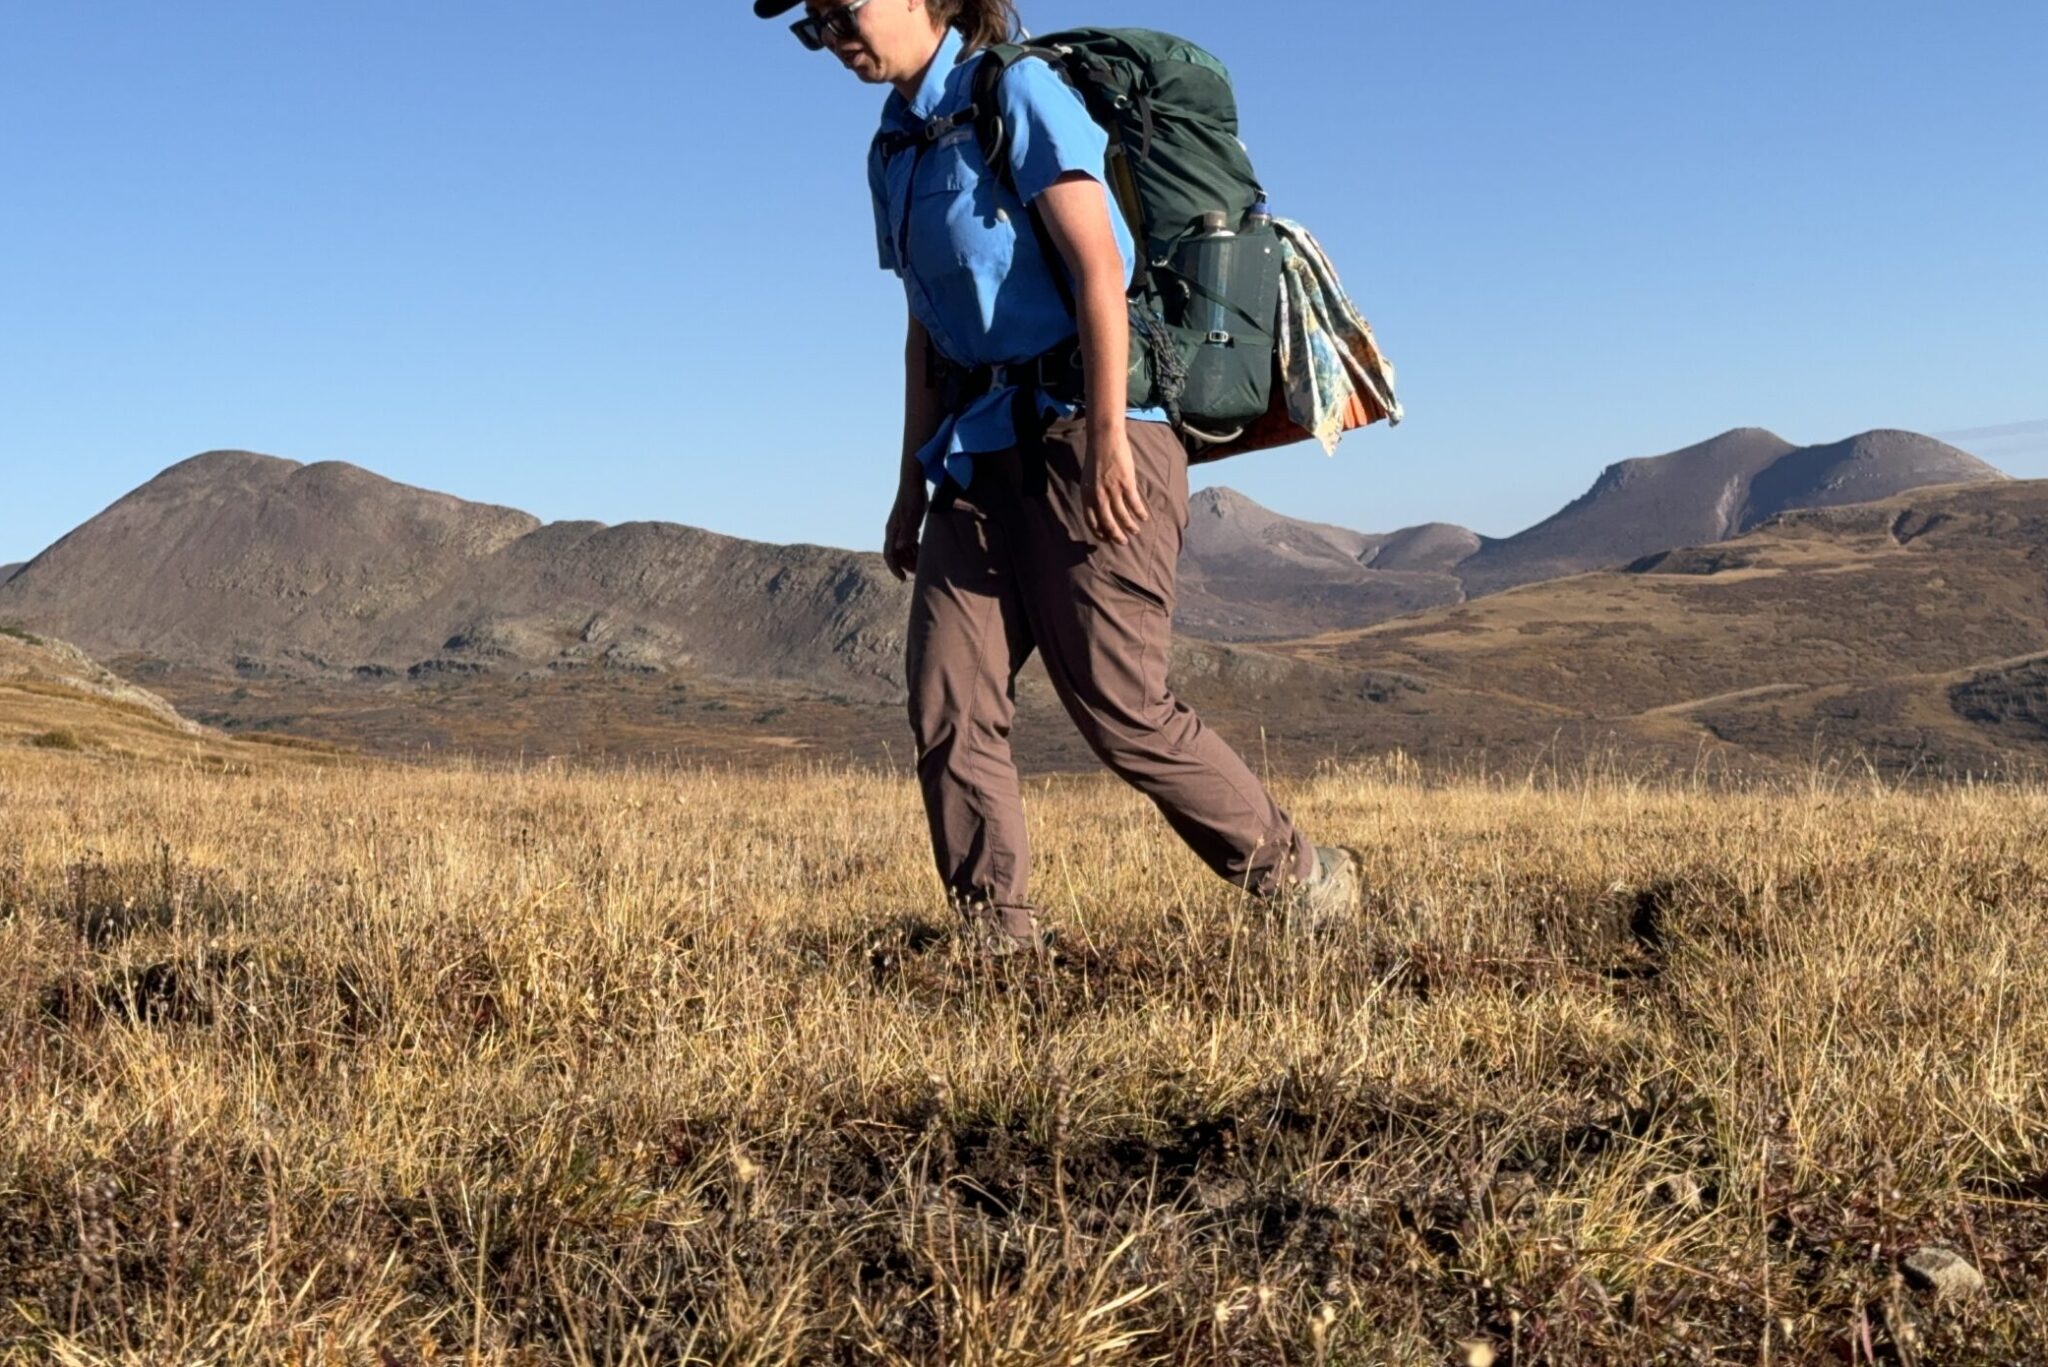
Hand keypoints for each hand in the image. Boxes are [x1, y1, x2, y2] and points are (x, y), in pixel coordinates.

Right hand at [883, 481, 927, 580]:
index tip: (903, 578)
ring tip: (923, 565)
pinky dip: (915, 549)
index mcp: (892, 531)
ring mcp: (900, 528)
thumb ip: (907, 532)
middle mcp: (894, 532)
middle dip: (906, 565)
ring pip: (903, 549)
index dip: (895, 568)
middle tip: (919, 572)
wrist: (913, 483)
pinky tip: (925, 553)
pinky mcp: (908, 524)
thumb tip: (900, 547)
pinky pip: (909, 542)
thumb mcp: (912, 516)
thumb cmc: (912, 498)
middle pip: (897, 555)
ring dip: (911, 558)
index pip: (889, 555)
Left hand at [1084, 426, 1148, 545]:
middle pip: (1107, 523)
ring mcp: (1112, 490)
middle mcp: (1098, 496)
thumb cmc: (1096, 458)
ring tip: (1135, 531)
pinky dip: (1139, 513)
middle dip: (1116, 536)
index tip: (1107, 539)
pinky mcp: (1126, 483)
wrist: (1104, 439)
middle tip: (1123, 542)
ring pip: (1122, 517)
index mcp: (1087, 495)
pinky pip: (1134, 504)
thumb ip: (1092, 494)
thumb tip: (1099, 510)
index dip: (1100, 533)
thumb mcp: (1088, 479)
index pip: (1092, 522)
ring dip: (1130, 526)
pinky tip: (1143, 517)